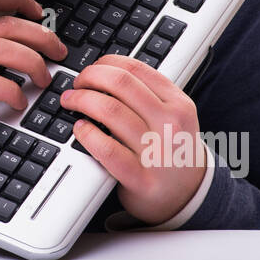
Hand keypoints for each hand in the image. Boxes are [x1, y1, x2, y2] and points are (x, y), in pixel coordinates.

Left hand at [63, 54, 206, 225]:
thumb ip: (147, 94)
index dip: (105, 63)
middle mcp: (170, 124)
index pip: (135, 68)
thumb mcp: (174, 116)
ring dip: (81, 101)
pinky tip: (80, 129)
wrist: (188, 195)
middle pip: (120, 83)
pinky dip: (87, 134)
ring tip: (71, 102)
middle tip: (77, 84)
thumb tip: (104, 71)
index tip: (92, 69)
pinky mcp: (141, 178)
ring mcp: (157, 152)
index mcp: (178, 104)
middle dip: (89, 77)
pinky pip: (107, 149)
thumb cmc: (173, 151)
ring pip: (110, 111)